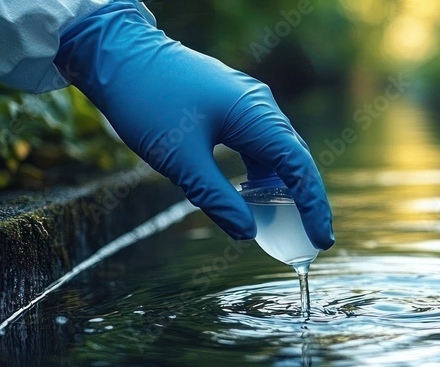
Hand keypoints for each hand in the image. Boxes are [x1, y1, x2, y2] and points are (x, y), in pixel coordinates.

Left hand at [54, 1, 332, 248]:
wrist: (116, 54)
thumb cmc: (146, 102)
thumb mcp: (180, 161)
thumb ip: (217, 199)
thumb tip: (247, 234)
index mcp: (255, 115)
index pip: (299, 167)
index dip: (314, 206)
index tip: (322, 239)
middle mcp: (260, 107)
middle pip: (296, 160)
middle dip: (306, 201)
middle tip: (313, 238)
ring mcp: (247, 104)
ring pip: (278, 153)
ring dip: (283, 188)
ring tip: (287, 224)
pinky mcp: (231, 106)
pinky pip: (259, 145)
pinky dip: (262, 173)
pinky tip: (256, 195)